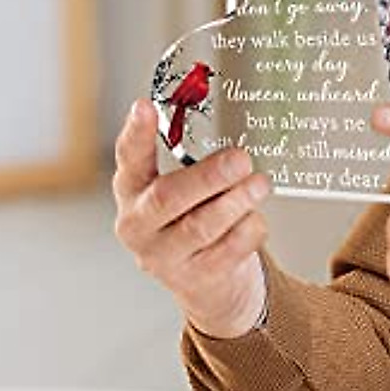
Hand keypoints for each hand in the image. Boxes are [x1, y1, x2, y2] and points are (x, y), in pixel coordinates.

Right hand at [112, 98, 272, 338]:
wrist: (209, 284)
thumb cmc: (196, 218)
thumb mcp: (185, 189)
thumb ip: (195, 163)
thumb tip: (233, 133)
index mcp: (133, 192)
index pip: (129, 159)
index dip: (136, 134)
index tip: (145, 106)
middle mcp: (139, 225)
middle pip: (167, 198)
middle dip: (208, 176)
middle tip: (241, 159)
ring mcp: (164, 256)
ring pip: (200, 226)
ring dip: (236, 201)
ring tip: (260, 184)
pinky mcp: (196, 278)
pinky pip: (227, 250)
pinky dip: (248, 229)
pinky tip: (256, 217)